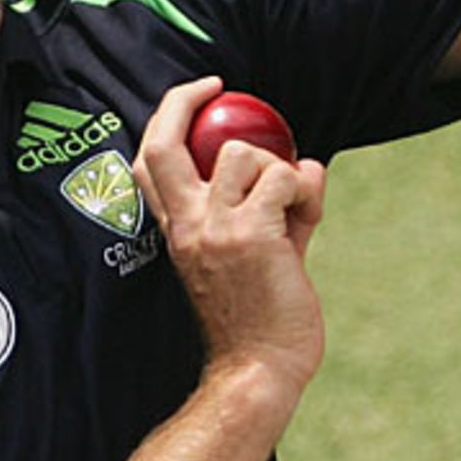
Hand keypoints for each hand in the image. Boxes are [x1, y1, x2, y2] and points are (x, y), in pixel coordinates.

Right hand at [135, 77, 326, 395]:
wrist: (258, 372)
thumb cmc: (259, 325)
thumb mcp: (255, 258)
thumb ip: (274, 214)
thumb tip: (306, 169)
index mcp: (179, 233)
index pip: (149, 165)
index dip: (167, 119)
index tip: (198, 96)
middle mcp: (189, 226)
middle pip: (164, 142)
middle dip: (185, 100)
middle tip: (219, 89)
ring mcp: (216, 229)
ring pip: (243, 153)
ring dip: (279, 165)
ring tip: (297, 202)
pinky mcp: (253, 235)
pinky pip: (285, 178)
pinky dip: (306, 187)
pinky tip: (311, 216)